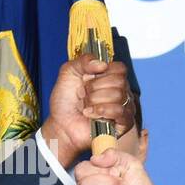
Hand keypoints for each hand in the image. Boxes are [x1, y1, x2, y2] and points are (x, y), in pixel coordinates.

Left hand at [40, 52, 135, 167]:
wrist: (60, 124)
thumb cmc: (65, 101)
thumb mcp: (69, 72)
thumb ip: (84, 60)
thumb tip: (102, 64)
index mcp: (110, 78)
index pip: (120, 68)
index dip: (103, 72)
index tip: (86, 79)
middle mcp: (120, 91)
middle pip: (119, 81)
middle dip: (94, 88)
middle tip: (83, 95)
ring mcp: (123, 107)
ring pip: (118, 95)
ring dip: (94, 100)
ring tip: (85, 106)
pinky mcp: (123, 124)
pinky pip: (120, 111)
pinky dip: (102, 111)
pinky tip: (90, 114)